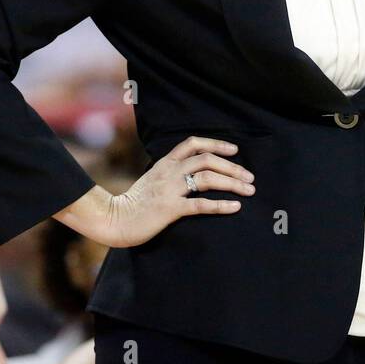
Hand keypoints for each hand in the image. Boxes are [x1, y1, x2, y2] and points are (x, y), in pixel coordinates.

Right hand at [62, 136, 255, 247]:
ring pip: (208, 178)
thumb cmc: (134, 203)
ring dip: (232, 183)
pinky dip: (221, 205)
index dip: (216, 144)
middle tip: (250, 177)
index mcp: (165, 163)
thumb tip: (191, 173)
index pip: (192, 144)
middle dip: (232, 167)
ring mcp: (169, 190)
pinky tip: (235, 207)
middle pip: (207, 160)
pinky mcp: (170, 209)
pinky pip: (201, 204)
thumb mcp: (151, 180)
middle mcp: (169, 172)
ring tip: (249, 191)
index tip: (234, 150)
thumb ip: (169, 173)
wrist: (114, 219)